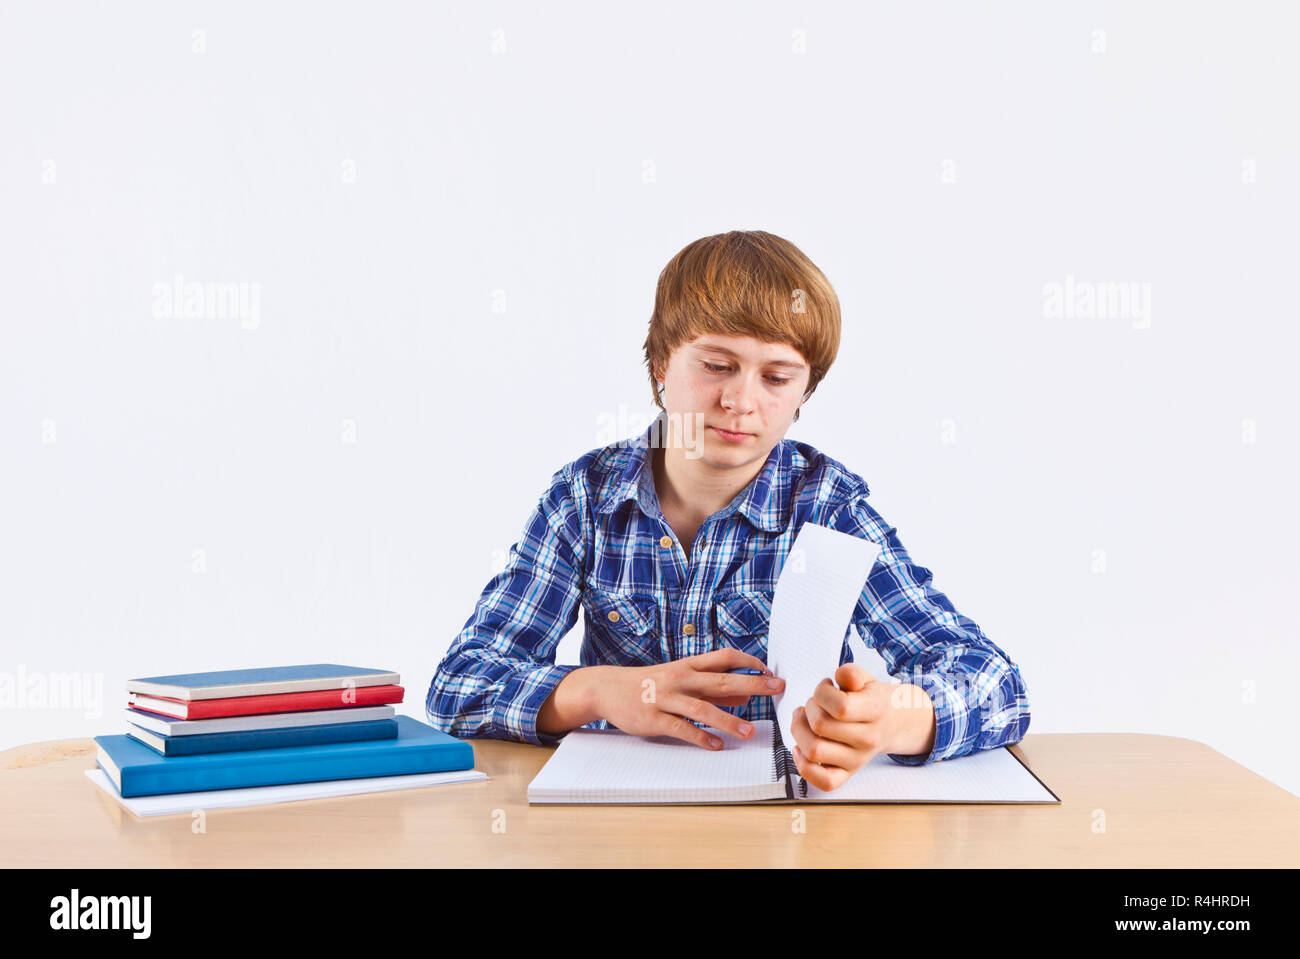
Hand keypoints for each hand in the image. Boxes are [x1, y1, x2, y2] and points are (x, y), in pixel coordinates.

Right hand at [588, 650, 784, 750]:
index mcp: (688, 666)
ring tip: (749, 731)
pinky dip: (700, 737)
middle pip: (720, 679)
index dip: (749, 662)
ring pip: (702, 707)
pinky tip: (716, 745)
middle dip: (752, 684)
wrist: (608, 688)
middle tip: (776, 689)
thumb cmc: (649, 683)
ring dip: (728, 720)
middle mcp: (680, 679)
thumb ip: (712, 686)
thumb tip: (745, 693)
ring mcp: (666, 699)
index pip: (724, 657)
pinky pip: (681, 729)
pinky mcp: (653, 718)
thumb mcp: (681, 678)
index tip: (770, 671)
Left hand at [790, 663, 935, 791]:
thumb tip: (844, 677)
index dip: (822, 692)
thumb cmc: (871, 699)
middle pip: (821, 726)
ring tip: (805, 719)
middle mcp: (868, 739)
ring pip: (814, 751)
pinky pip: (823, 782)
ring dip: (799, 730)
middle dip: (809, 707)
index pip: (840, 707)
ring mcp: (858, 759)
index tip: (825, 686)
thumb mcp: (865, 678)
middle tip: (815, 703)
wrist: (892, 723)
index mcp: (876, 711)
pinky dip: (803, 765)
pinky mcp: (848, 774)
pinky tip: (800, 747)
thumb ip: (851, 673)